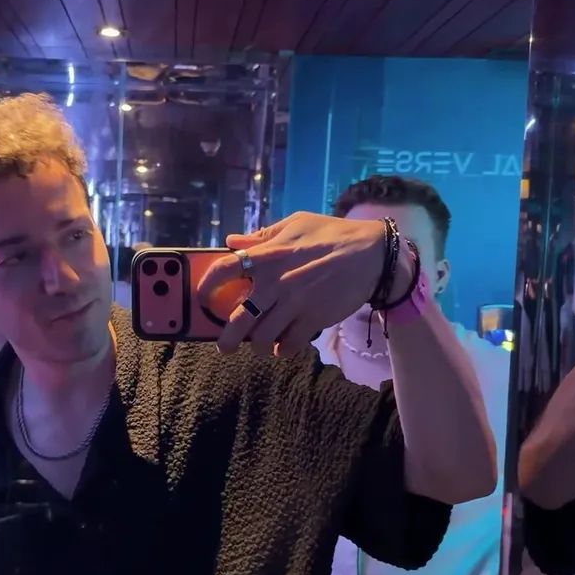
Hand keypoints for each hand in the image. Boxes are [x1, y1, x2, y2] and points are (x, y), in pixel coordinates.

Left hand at [196, 212, 390, 354]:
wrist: (371, 254)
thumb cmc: (331, 234)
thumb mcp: (295, 224)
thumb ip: (261, 236)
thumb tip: (232, 241)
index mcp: (267, 255)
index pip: (223, 270)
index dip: (206, 285)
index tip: (202, 296)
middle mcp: (276, 282)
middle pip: (238, 319)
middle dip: (226, 339)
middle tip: (224, 345)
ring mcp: (294, 303)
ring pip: (262, 338)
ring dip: (257, 346)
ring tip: (258, 345)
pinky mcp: (314, 319)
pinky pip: (289, 345)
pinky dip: (282, 349)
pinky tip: (283, 345)